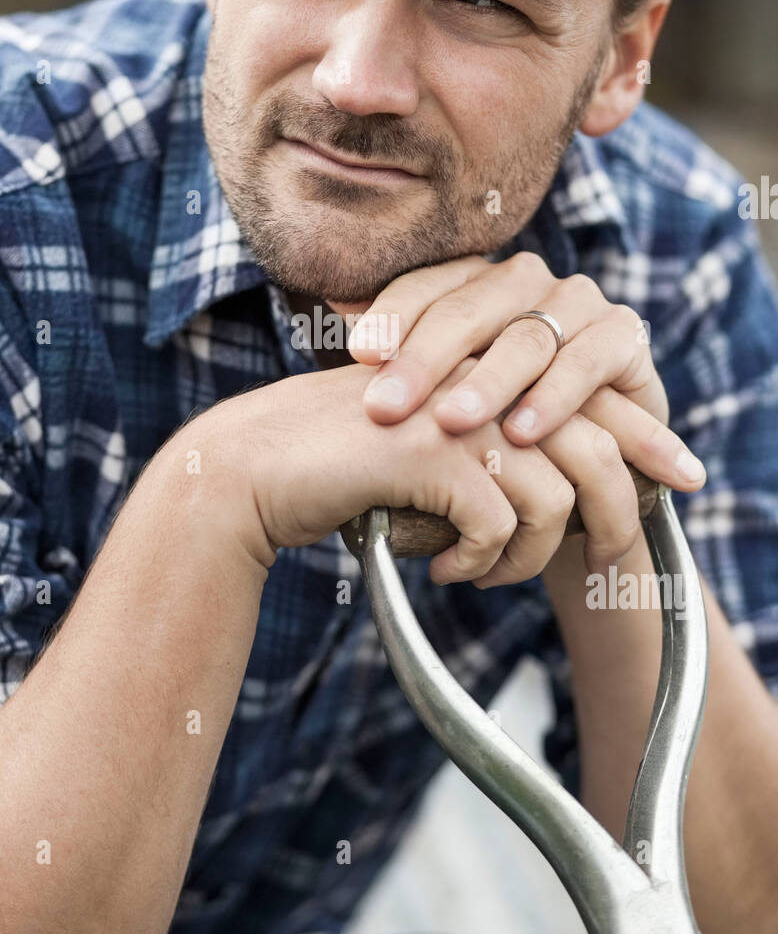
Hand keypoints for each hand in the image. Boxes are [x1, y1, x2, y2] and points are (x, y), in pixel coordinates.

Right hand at [189, 359, 648, 584]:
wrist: (256, 471)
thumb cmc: (345, 468)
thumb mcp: (436, 453)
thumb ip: (498, 451)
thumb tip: (576, 499)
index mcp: (489, 359)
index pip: (592, 397)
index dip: (644, 441)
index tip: (678, 480)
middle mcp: (483, 371)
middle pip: (598, 446)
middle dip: (618, 517)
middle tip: (608, 565)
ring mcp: (458, 404)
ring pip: (558, 496)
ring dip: (531, 557)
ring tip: (488, 574)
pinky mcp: (432, 447)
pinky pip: (502, 524)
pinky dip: (481, 562)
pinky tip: (443, 567)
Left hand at [346, 252, 706, 492]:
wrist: (587, 463)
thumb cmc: (499, 424)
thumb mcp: (447, 390)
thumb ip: (400, 351)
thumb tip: (330, 304)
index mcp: (474, 283)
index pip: (425, 288)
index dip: (392, 318)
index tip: (357, 355)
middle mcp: (526, 281)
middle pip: (468, 311)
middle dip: (425, 360)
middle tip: (385, 405)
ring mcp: (578, 303)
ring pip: (525, 339)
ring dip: (489, 384)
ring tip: (451, 424)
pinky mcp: (624, 336)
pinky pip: (586, 364)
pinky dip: (555, 399)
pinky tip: (523, 431)